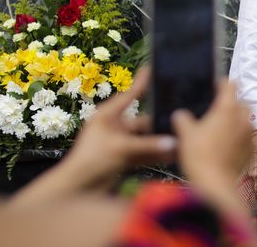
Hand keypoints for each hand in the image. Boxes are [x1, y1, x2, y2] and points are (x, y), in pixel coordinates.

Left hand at [12, 68, 176, 205]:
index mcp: (108, 115)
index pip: (130, 95)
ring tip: (181, 140)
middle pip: (142, 121)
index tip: (153, 68)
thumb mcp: (121, 148)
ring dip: (160, 141)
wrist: (75, 189)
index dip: (142, 82)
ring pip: (145, 139)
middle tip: (179, 119)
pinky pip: (143, 152)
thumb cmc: (91, 161)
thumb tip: (174, 143)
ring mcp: (119, 142)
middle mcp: (114, 126)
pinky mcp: (122, 158)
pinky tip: (172, 155)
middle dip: (159, 123)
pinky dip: (155, 154)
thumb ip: (149, 145)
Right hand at [171, 81, 253, 188]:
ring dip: (236, 120)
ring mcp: (249, 134)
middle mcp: (242, 118)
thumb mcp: (185, 134)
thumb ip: (182, 119)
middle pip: (241, 102)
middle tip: (217, 110)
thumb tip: (180, 114)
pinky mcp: (252, 149)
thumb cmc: (199, 155)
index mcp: (227, 108)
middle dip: (231, 103)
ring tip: (220, 128)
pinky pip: (247, 137)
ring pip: (245, 120)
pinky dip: (239, 137)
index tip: (215, 85)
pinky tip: (226, 144)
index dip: (222, 83)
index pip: (230, 86)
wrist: (215, 184)